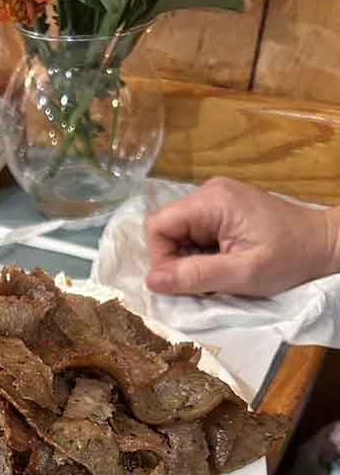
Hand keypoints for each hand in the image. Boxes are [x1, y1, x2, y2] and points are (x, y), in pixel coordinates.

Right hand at [144, 177, 339, 296]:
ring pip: (179, 233)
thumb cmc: (288, 259)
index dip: (160, 258)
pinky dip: (201, 254)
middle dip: (176, 260)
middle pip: (166, 229)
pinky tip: (223, 262)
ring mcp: (216, 199)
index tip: (182, 282)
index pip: (158, 226)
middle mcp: (209, 192)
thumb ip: (196, 276)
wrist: (324, 244)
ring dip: (190, 259)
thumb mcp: (242, 274)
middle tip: (204, 279)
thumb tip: (151, 282)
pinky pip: (194, 233)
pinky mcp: (222, 210)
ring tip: (219, 271)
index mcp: (212, 201)